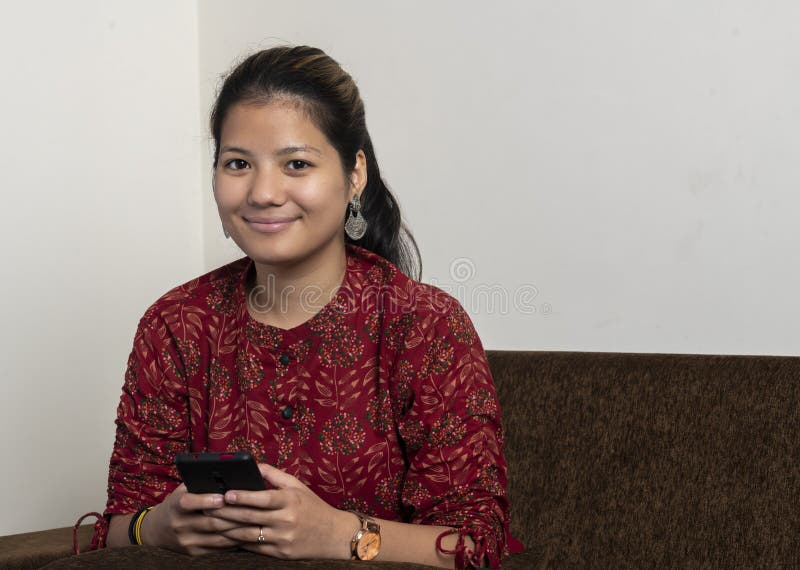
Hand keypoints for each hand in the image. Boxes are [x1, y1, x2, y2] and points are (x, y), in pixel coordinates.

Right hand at [140, 483, 246, 554]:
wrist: (156, 531)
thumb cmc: (176, 505)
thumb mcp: (182, 491)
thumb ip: (199, 485)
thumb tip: (226, 476)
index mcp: (175, 506)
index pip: (188, 503)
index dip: (206, 500)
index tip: (223, 497)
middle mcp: (179, 525)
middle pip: (210, 523)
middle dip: (233, 516)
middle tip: (252, 509)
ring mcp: (187, 541)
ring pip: (217, 537)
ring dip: (237, 530)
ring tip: (254, 522)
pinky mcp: (194, 553)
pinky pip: (218, 549)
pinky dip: (233, 542)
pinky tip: (245, 534)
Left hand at [207, 463, 356, 559]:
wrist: (334, 535)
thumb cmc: (313, 507)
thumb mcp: (298, 486)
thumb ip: (274, 475)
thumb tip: (253, 465)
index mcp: (290, 500)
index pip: (263, 498)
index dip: (243, 496)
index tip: (226, 493)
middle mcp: (286, 520)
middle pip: (250, 516)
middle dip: (226, 512)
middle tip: (208, 507)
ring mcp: (282, 539)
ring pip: (248, 534)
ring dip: (227, 529)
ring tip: (211, 522)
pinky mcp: (279, 553)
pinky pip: (254, 548)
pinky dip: (238, 542)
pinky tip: (226, 536)